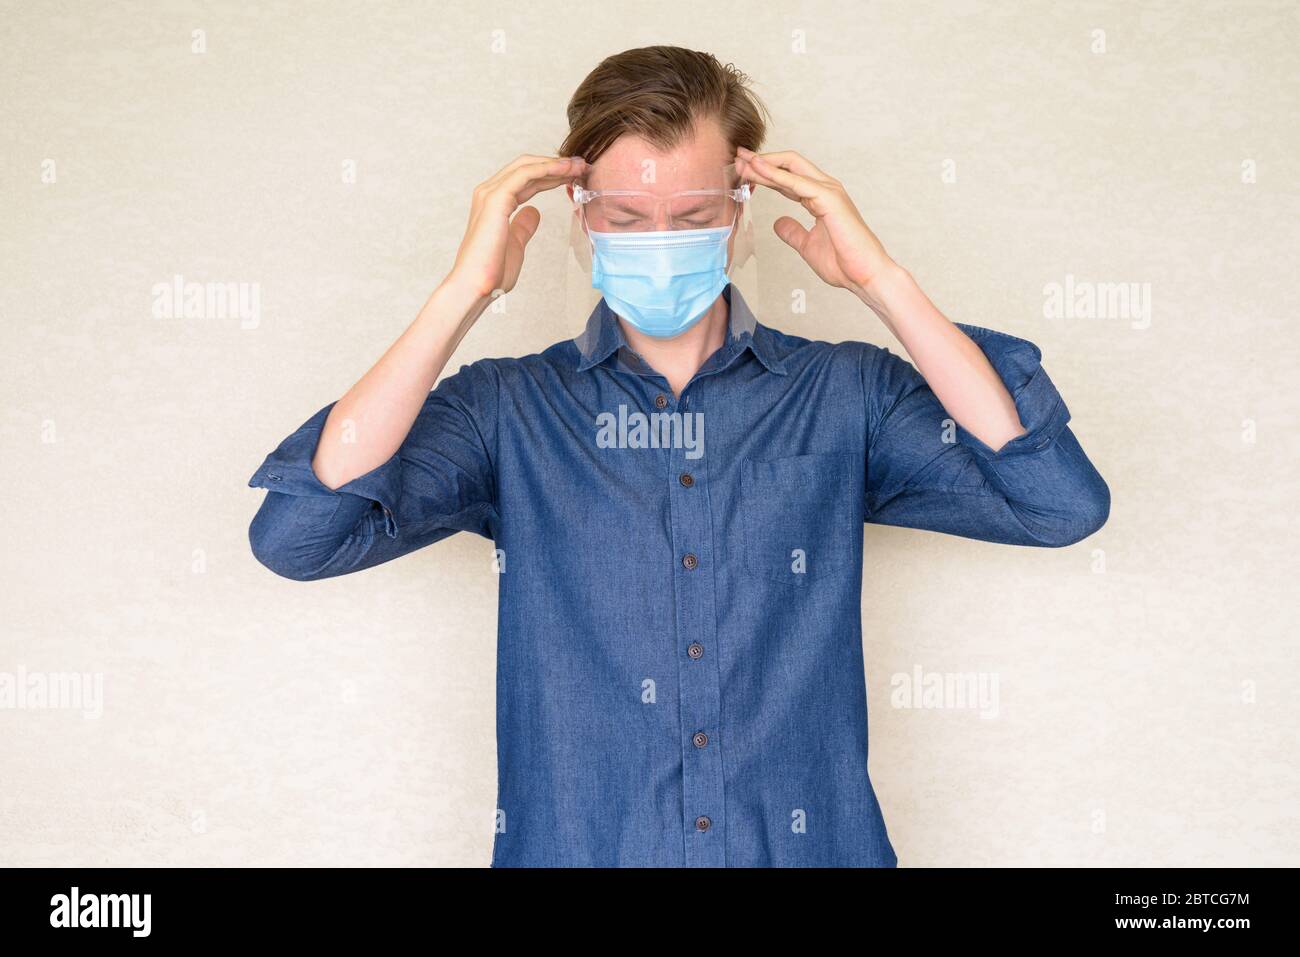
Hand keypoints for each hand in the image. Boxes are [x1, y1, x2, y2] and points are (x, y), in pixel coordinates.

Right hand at [447, 154, 587, 299]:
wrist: (475, 285)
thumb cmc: (492, 272)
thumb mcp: (515, 244)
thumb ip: (523, 226)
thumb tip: (534, 212)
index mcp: (494, 203)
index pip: (525, 180)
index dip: (550, 176)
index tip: (574, 177)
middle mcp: (489, 193)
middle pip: (526, 167)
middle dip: (555, 164)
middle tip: (581, 166)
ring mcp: (491, 194)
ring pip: (526, 167)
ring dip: (555, 163)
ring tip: (579, 165)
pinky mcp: (496, 199)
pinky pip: (525, 175)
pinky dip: (547, 169)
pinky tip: (566, 170)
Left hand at [734, 147, 897, 298]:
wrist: (864, 275)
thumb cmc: (843, 262)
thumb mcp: (807, 245)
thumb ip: (793, 232)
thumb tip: (778, 223)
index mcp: (820, 197)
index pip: (788, 177)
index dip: (765, 173)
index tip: (742, 172)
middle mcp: (825, 188)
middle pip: (789, 163)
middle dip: (761, 159)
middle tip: (737, 158)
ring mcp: (828, 191)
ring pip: (791, 168)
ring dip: (764, 164)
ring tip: (741, 162)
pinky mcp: (829, 198)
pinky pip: (797, 182)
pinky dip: (776, 175)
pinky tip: (758, 169)